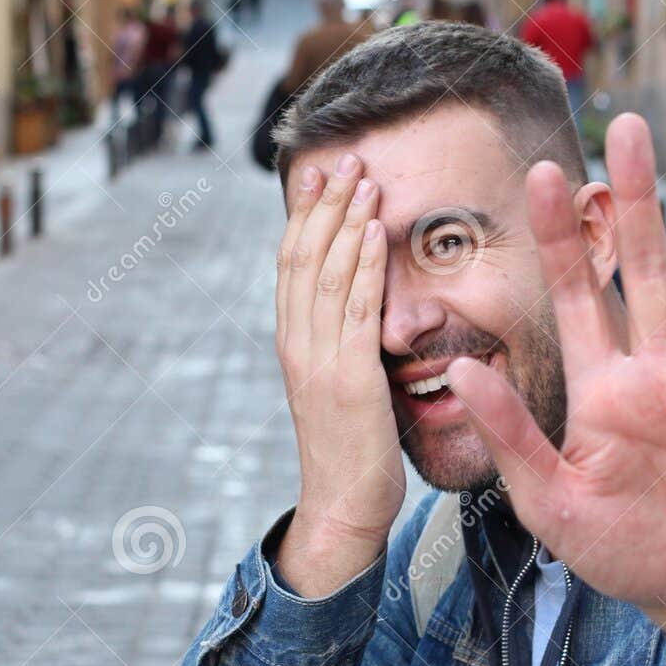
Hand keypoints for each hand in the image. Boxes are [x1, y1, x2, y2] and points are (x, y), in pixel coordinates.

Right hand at [274, 154, 405, 597]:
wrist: (343, 507)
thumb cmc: (352, 451)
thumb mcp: (341, 387)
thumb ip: (344, 345)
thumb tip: (363, 309)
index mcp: (293, 344)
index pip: (291, 265)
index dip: (304, 216)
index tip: (319, 175)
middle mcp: (297, 344)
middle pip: (302, 257)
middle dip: (322, 204)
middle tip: (343, 158)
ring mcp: (318, 359)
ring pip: (325, 273)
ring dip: (345, 220)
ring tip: (363, 176)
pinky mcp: (348, 378)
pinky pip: (354, 307)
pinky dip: (362, 263)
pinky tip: (374, 229)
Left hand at [447, 115, 665, 658]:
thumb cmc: (617, 551)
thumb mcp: (548, 501)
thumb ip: (509, 434)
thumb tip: (455, 367)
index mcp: (601, 389)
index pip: (576, 295)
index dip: (558, 236)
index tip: (541, 172)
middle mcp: (660, 372)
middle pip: (649, 268)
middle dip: (638, 201)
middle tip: (632, 128)